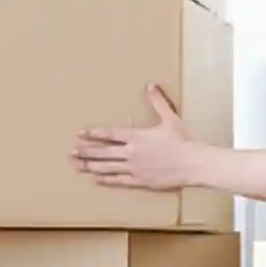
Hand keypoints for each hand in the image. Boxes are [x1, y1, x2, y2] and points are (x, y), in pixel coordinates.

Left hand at [71, 84, 204, 190]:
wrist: (195, 163)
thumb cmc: (184, 141)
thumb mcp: (170, 118)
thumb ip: (157, 102)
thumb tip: (150, 85)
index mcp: (137, 137)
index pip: (110, 134)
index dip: (93, 133)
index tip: (80, 133)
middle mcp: (132, 153)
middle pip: (103, 152)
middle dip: (85, 152)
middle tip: (70, 152)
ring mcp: (134, 168)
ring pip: (107, 168)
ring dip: (90, 166)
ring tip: (77, 166)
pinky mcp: (141, 181)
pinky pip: (119, 181)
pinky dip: (106, 180)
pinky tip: (96, 180)